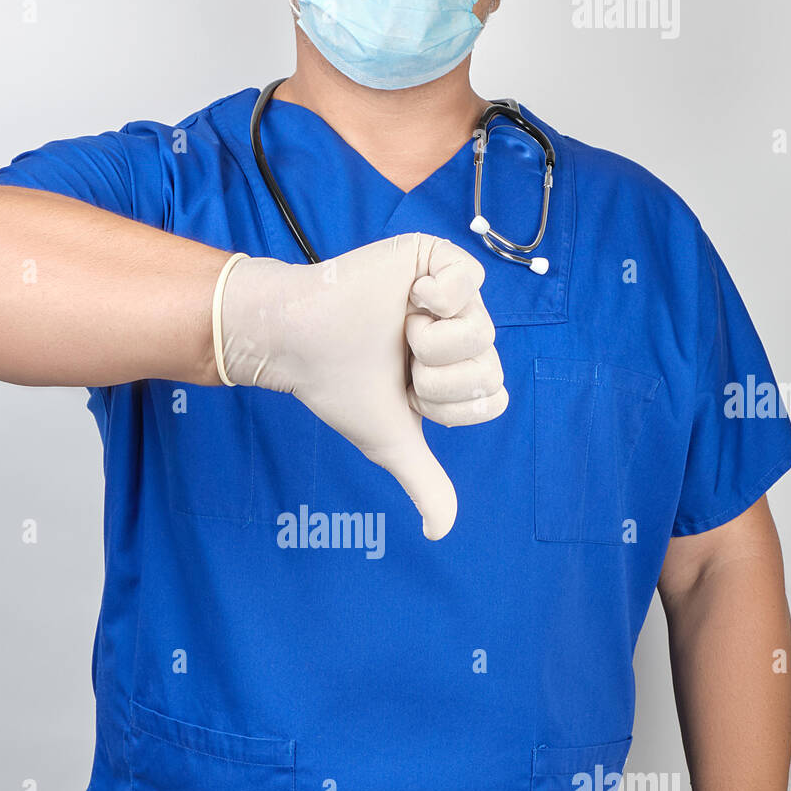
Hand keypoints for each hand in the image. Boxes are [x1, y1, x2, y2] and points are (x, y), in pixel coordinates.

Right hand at [214, 233, 506, 539]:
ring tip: (397, 330)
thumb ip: (424, 483)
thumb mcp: (391, 442)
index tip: (408, 396)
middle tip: (398, 363)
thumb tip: (440, 532)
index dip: (448, 406)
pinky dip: (436, 297)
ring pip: (481, 330)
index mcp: (457, 373)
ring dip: (429, 341)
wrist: (298, 340)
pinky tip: (406, 297)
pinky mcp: (438, 257)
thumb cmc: (340, 386)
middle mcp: (461, 333)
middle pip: (490, 366)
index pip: (492, 398)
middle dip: (436, 378)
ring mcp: (453, 294)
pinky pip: (471, 280)